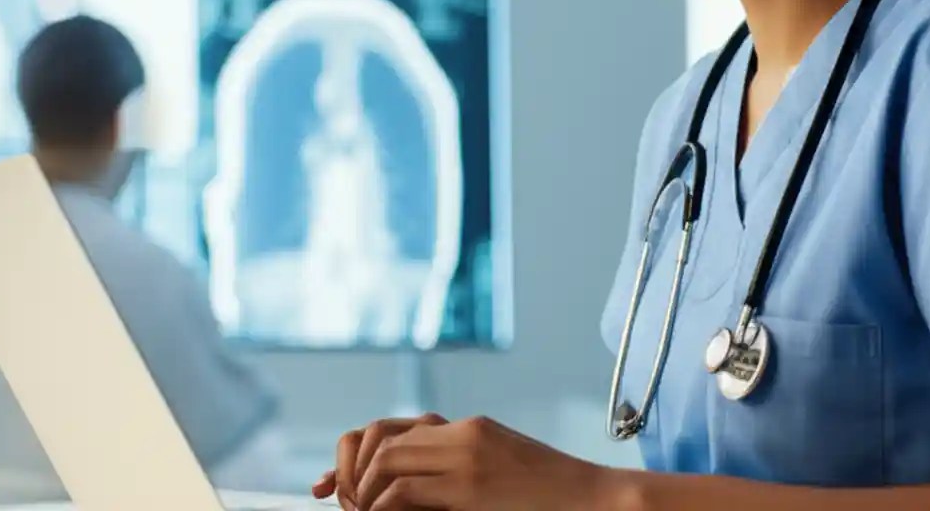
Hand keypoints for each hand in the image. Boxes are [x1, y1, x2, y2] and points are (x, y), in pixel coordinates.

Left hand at [315, 414, 615, 510]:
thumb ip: (459, 474)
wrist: (601, 500)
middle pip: (378, 437)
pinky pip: (401, 491)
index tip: (328, 487)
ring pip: (384, 460)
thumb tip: (407, 493)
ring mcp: (468, 455)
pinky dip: (381, 509)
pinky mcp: (472, 486)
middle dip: (349, 475)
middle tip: (343, 506)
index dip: (352, 454)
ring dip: (363, 495)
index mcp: (469, 428)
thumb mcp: (502, 475)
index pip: (392, 427)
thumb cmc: (556, 499)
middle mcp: (463, 432)